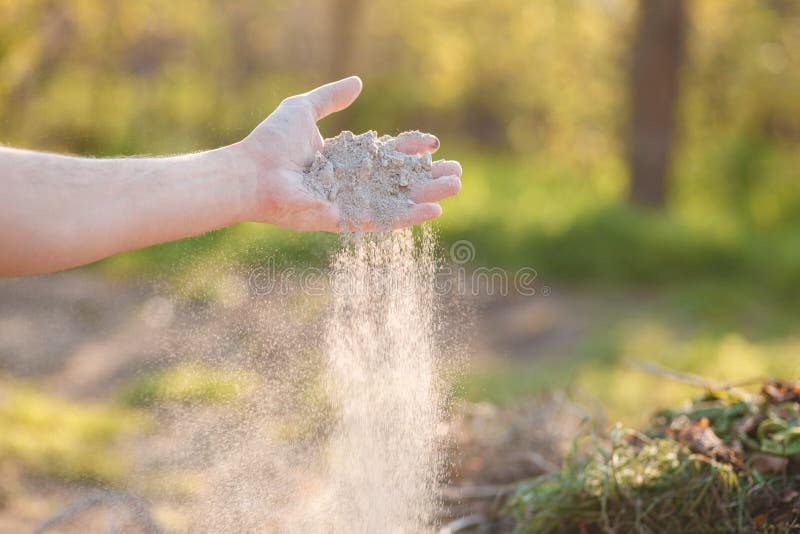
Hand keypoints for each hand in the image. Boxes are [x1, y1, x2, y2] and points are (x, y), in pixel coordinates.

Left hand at [234, 76, 461, 231]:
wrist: (251, 172)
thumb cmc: (272, 142)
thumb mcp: (303, 109)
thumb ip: (331, 98)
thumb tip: (358, 83)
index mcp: (344, 159)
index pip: (385, 153)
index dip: (409, 148)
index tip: (432, 142)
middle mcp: (350, 183)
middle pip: (397, 180)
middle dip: (427, 176)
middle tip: (457, 172)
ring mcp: (348, 203)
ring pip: (396, 200)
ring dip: (427, 195)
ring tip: (455, 188)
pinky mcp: (343, 221)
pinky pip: (381, 220)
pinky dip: (407, 217)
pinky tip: (433, 212)